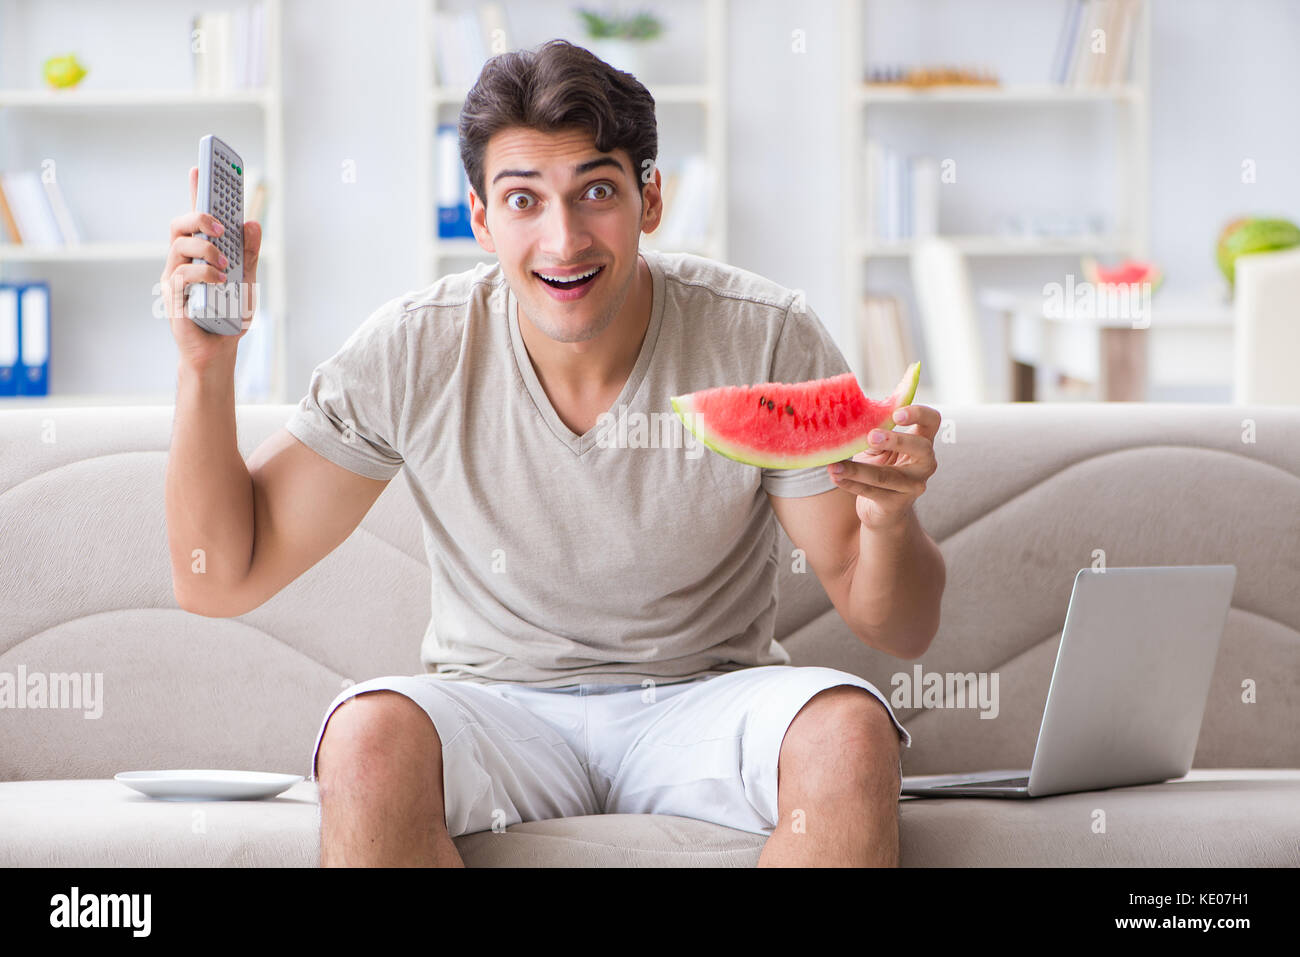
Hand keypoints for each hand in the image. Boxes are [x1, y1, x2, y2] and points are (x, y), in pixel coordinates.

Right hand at [161, 165, 262, 369]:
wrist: (219, 351)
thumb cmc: (229, 315)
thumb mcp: (248, 280)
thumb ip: (250, 253)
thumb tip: (253, 223)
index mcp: (200, 253)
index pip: (196, 216)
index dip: (196, 190)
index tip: (200, 166)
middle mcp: (183, 261)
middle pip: (180, 224)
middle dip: (199, 216)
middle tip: (222, 226)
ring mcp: (175, 277)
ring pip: (179, 246)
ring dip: (205, 249)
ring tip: (225, 264)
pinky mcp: (173, 297)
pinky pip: (182, 275)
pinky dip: (204, 274)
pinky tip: (221, 281)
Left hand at [827, 404, 940, 532]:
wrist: (878, 509)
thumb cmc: (879, 468)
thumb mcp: (878, 447)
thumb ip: (874, 431)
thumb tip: (851, 413)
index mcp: (922, 442)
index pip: (932, 421)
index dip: (919, 414)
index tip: (896, 414)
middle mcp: (925, 464)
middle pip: (921, 448)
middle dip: (897, 440)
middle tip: (871, 436)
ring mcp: (913, 486)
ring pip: (887, 476)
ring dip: (858, 470)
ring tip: (835, 465)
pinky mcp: (896, 504)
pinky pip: (872, 491)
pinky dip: (851, 483)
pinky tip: (836, 476)